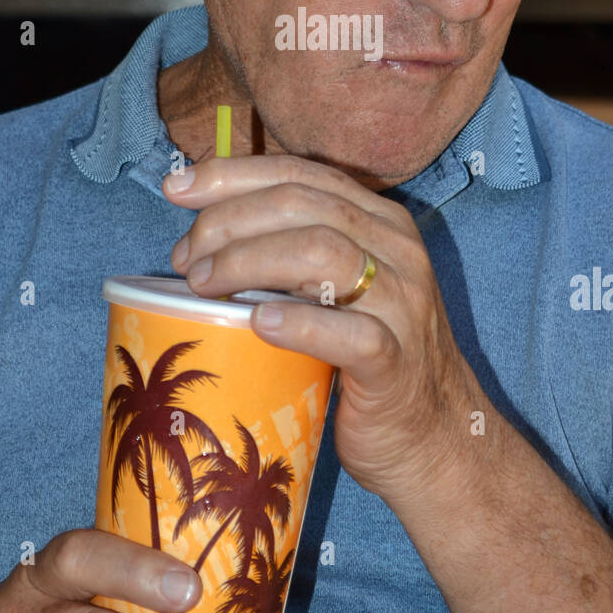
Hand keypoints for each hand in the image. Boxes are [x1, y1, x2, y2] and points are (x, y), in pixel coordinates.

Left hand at [163, 155, 479, 505]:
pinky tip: (258, 324)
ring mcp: (403, 304)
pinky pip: (351, 333)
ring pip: (324, 252)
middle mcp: (397, 250)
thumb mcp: (337, 291)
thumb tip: (202, 237)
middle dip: (230, 221)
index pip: (300, 173)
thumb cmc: (367, 360)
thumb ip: (293, 254)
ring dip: (250, 260)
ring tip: (203, 284)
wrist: (435, 439)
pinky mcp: (397, 362)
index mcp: (380, 221)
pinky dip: (299, 322)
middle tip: (185, 258)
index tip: (177, 188)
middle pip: (303, 204)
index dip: (233, 175)